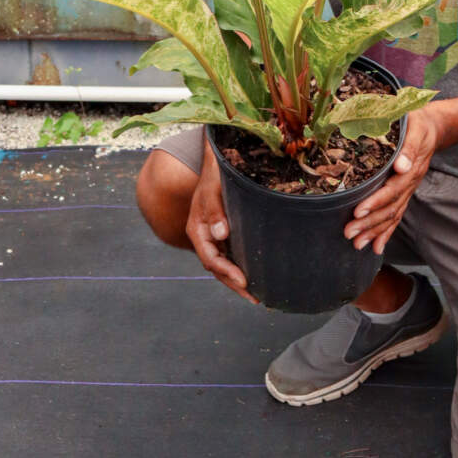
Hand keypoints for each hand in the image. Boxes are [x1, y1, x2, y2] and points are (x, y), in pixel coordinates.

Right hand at [186, 139, 258, 303]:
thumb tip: (222, 234)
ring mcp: (215, 235)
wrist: (216, 160)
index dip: (227, 272)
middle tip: (256, 298)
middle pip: (218, 267)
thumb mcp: (212, 188)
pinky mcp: (226, 231)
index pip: (211, 259)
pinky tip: (258, 272)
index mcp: (198, 229)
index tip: (245, 281)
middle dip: (235, 284)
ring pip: (225, 263)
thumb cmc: (214, 173)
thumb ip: (214, 209)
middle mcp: (206, 236)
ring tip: (259, 294)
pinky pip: (232, 253)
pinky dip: (242, 265)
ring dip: (239, 279)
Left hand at [344, 105, 442, 254]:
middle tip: (350, 233)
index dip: (375, 202)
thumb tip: (401, 165)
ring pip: (392, 215)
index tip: (358, 211)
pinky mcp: (405, 191)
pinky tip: (376, 246)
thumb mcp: (417, 128)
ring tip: (357, 244)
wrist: (436, 127)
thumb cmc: (420, 123)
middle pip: (390, 208)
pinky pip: (397, 214)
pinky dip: (387, 231)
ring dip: (375, 231)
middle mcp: (410, 182)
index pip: (392, 189)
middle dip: (369, 223)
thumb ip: (409, 147)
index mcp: (411, 168)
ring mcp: (409, 189)